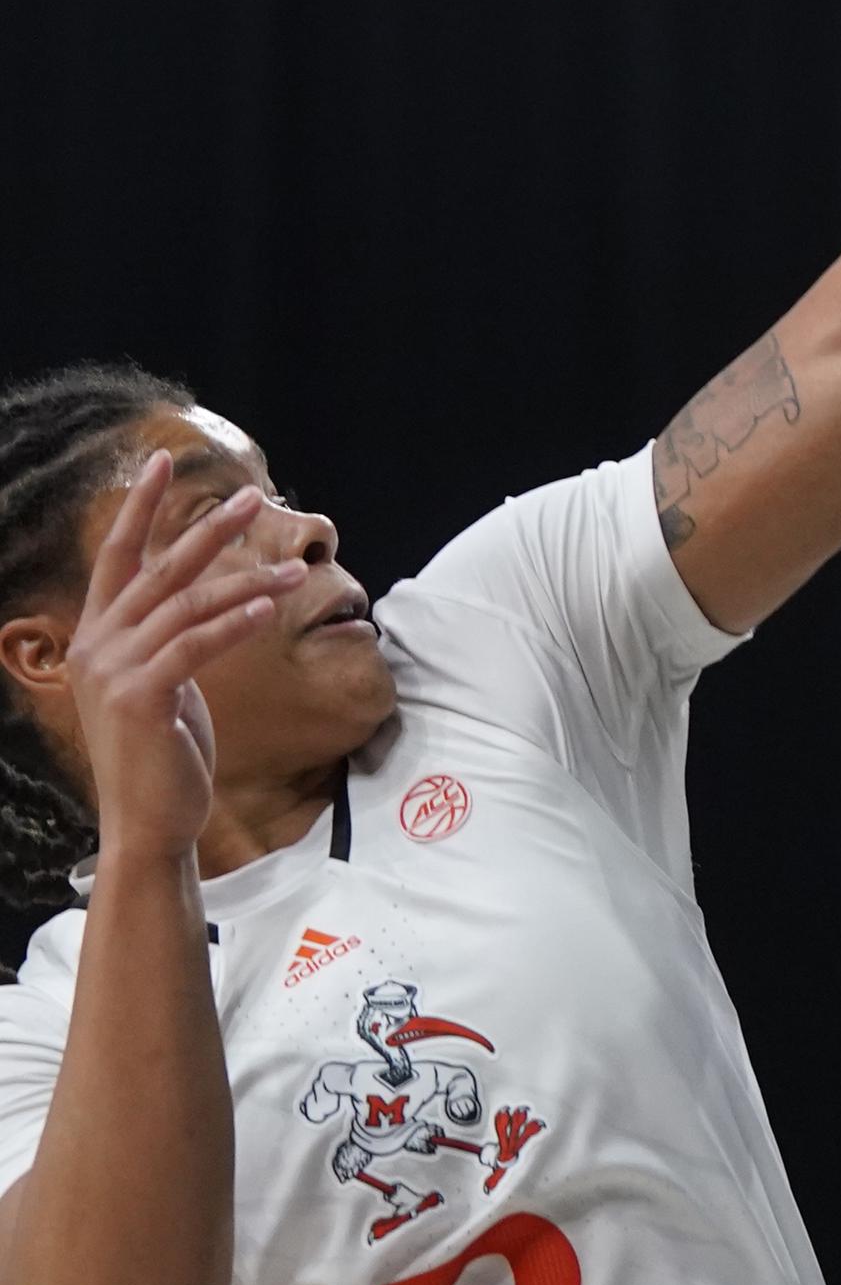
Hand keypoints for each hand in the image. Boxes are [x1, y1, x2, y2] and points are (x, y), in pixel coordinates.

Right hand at [64, 456, 297, 861]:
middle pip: (160, 569)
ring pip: (189, 605)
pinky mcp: (143, 697)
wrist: (148, 821)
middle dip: (209, 529)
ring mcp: (114, 670)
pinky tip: (270, 607)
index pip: (116, 557)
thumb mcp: (159, 686)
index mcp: (99, 636)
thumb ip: (168, 644)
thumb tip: (200, 608)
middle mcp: (98, 645)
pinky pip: (197, 646)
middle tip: (253, 496)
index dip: (139, 509)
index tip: (159, 463)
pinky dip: (235, 623)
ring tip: (298, 568)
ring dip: (248, 581)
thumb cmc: (163, 754)